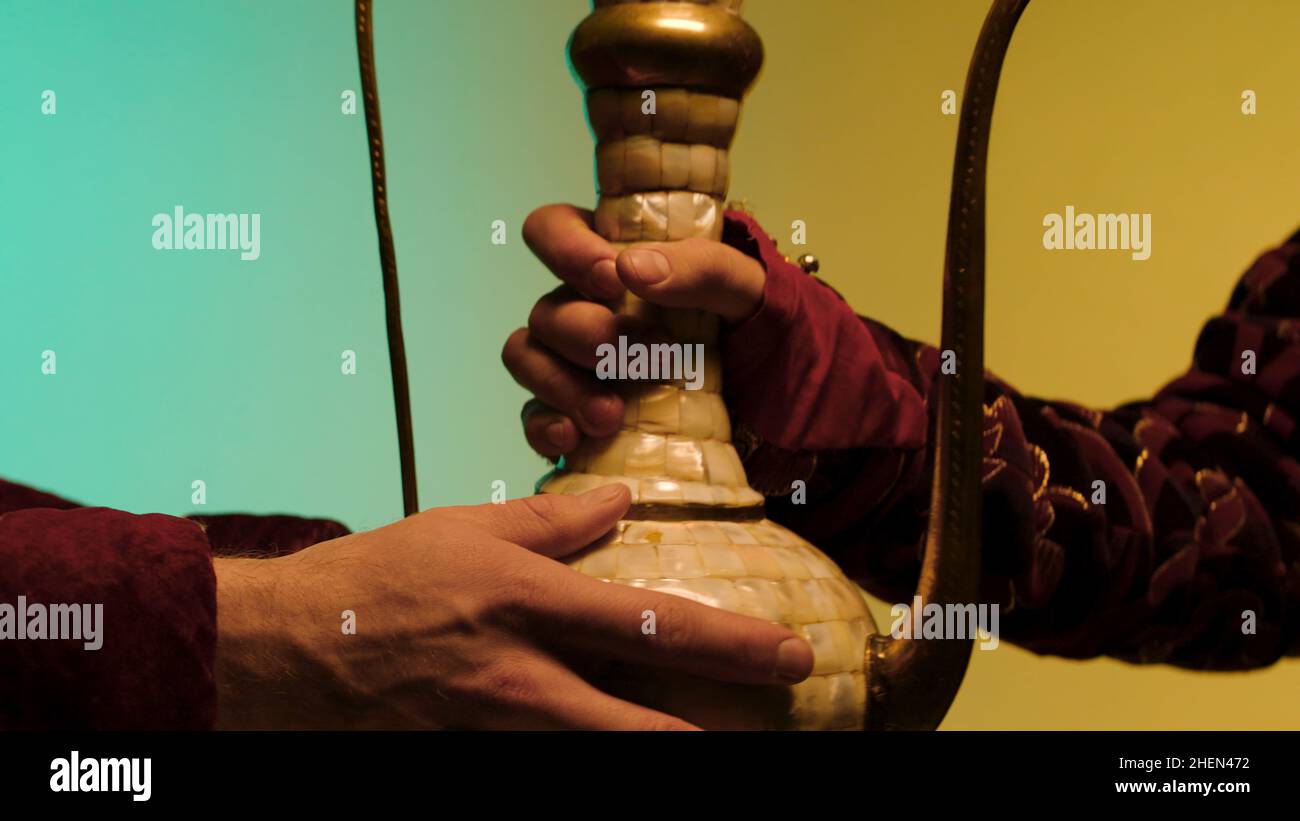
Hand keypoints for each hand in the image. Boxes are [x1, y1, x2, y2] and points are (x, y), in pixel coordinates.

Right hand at [213, 485, 812, 729]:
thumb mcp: (462, 529)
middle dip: (718, 729)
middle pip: (641, 718)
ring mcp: (494, 729)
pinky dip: (592, 753)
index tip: (788, 653)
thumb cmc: (371, 579)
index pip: (648, 624)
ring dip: (663, 746)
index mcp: (523, 599)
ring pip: (601, 750)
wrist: (278, 651)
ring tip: (717, 742)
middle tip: (780, 718)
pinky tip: (623, 740)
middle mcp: (518, 675)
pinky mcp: (468, 758)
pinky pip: (549, 759)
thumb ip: (551, 520)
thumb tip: (622, 502)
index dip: (729, 644)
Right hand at [502, 203, 766, 458]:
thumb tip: (633, 270)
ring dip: (560, 386)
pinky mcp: (574, 411)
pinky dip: (545, 428)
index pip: (551, 229)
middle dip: (583, 334)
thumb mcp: (741, 284)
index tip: (613, 280)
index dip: (566, 250)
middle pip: (544, 310)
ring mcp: (571, 361)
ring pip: (527, 360)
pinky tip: (574, 439)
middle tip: (635, 357)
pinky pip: (535, 417)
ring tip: (609, 415)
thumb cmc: (743, 316)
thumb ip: (699, 267)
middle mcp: (579, 305)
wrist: (764, 384)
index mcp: (609, 257)